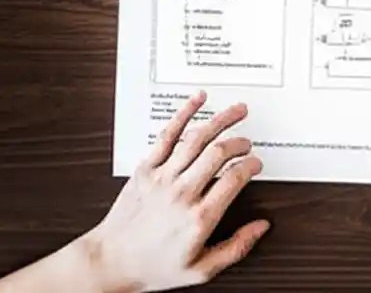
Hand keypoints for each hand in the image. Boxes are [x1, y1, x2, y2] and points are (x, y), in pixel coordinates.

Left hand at [78, 91, 268, 291]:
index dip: (251, 165)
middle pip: (219, 153)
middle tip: (247, 142)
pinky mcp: (145, 169)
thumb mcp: (202, 269)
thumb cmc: (152, 267)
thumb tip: (261, 228)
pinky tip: (198, 101)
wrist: (110, 261)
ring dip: (222, 120)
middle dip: (240, 142)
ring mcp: (162, 178)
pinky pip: (167, 135)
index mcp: (199, 216)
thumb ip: (236, 247)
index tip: (255, 164)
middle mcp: (182, 193)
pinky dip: (184, 113)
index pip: (235, 178)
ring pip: (197, 139)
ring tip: (237, 111)